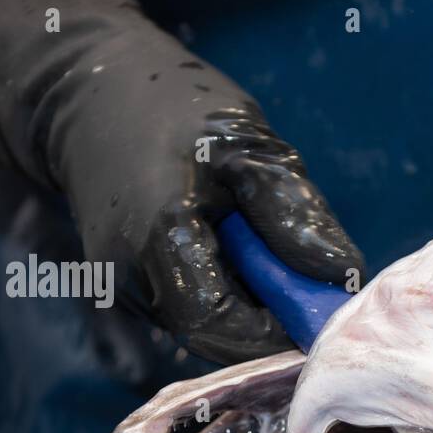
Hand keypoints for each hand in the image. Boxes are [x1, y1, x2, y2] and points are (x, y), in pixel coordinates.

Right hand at [0, 0, 363, 363]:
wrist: (88, 94)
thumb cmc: (174, 110)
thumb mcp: (249, 148)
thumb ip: (295, 215)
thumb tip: (344, 276)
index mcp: (160, 237)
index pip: (227, 327)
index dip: (278, 329)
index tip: (316, 304)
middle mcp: (131, 278)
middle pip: (215, 338)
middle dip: (265, 322)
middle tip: (297, 278)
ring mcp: (121, 289)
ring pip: (201, 330)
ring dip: (244, 309)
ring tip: (257, 250)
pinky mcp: (122, 290)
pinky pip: (185, 314)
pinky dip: (221, 297)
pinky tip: (229, 253)